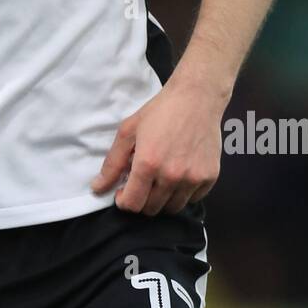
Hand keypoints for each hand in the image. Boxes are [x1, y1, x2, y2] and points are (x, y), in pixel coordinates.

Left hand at [90, 80, 222, 215]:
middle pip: (152, 209)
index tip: (124, 192)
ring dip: (162, 199)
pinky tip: (179, 175)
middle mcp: (171, 176)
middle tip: (142, 182)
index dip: (124, 201)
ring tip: (160, 179)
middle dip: (142, 200)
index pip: (132, 204)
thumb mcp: (128, 131)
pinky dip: (183, 193)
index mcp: (148, 164)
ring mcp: (193, 178)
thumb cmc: (160, 111)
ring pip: (173, 208)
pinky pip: (193, 199)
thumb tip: (97, 188)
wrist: (196, 98)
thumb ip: (112, 163)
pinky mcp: (210, 177)